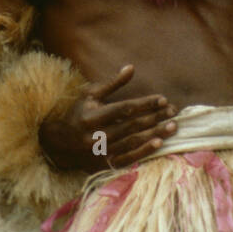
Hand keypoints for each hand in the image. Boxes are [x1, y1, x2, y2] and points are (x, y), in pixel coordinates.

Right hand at [38, 65, 177, 173]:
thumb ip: (112, 83)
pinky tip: (158, 144)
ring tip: (172, 126)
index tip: (162, 99)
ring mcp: (101, 152)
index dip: (145, 104)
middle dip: (155, 117)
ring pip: (133, 141)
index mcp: (92, 116)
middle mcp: (97, 135)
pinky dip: (143, 151)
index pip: (125, 108)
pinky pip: (127, 158)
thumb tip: (131, 67)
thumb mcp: (90, 95)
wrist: (59, 145)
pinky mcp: (104, 164)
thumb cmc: (77, 114)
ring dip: (155, 133)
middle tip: (173, 112)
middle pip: (132, 125)